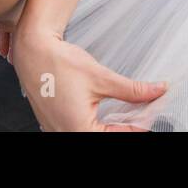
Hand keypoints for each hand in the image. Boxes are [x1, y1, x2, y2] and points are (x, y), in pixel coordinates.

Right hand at [11, 28, 166, 131]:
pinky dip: (98, 122)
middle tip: (145, 110)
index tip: (153, 113)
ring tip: (130, 110)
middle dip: (129, 125)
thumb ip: (132, 90)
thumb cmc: (58, 63)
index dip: (141, 124)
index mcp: (78, 130)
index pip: (120, 135)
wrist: (32, 50)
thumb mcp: (101, 77)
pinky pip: (81, 129)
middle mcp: (66, 135)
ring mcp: (58, 131)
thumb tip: (155, 92)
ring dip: (114, 125)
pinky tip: (110, 112)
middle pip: (107, 136)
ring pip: (95, 133)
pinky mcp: (55, 123)